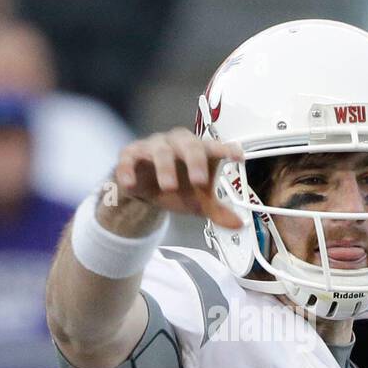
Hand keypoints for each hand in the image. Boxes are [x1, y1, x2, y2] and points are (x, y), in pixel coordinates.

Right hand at [112, 128, 244, 229]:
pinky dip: (128, 170)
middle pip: (189, 144)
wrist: (145, 190)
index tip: (238, 156)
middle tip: (199, 181)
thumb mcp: (199, 203)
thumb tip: (239, 224)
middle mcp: (178, 143)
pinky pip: (129, 158)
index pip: (214, 147)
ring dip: (165, 167)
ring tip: (169, 187)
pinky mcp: (131, 154)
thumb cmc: (178, 188)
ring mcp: (154, 146)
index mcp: (199, 150)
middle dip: (195, 161)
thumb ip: (218, 212)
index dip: (226, 149)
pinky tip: (130, 184)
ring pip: (160, 150)